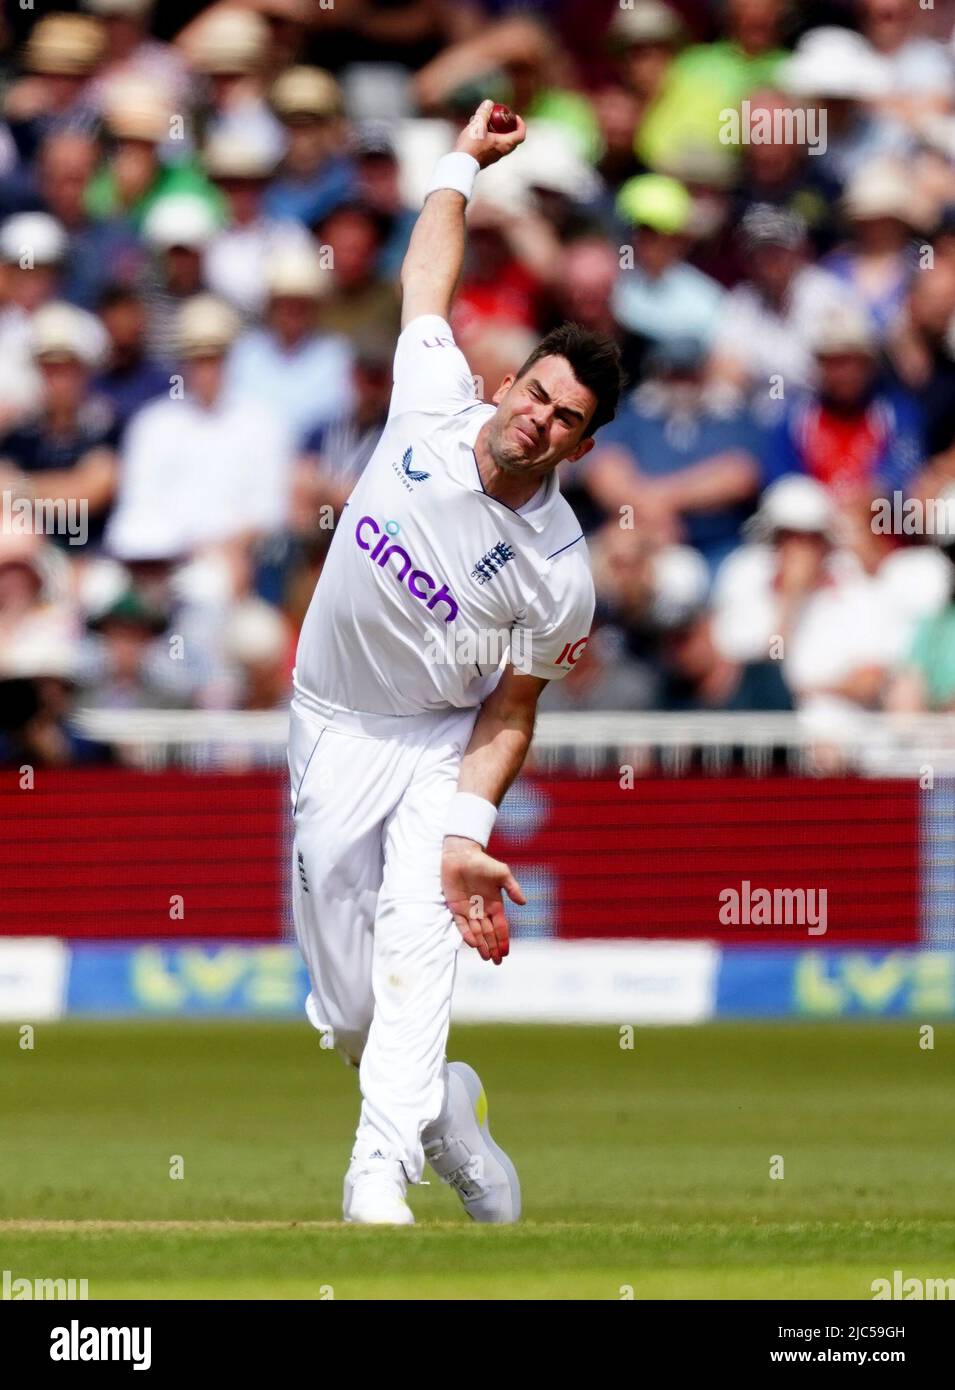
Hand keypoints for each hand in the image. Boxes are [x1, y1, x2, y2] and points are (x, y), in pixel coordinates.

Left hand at [441, 835, 525, 964]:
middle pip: (489, 934)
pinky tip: (473, 944)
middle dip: (494, 948)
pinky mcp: (455, 907)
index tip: (506, 953)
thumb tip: (524, 903)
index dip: (504, 940)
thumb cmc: (483, 862)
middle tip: (497, 962)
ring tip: (486, 958)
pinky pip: (462, 924)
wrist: (461, 855)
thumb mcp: (502, 874)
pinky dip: (467, 934)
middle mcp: (482, 910)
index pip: (501, 927)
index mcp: (495, 905)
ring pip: (476, 933)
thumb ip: (513, 888)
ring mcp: (469, 910)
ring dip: (481, 945)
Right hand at [455, 99, 525, 170]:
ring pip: (502, 144)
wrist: (461, 165)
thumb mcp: (477, 125)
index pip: (521, 135)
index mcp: (505, 144)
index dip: (521, 124)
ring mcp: (494, 158)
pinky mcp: (486, 160)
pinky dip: (491, 139)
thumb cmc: (471, 145)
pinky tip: (480, 133)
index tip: (515, 117)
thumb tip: (489, 103)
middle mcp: (502, 152)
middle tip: (503, 120)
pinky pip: (493, 148)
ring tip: (489, 124)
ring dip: (499, 133)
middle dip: (510, 128)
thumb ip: (484, 112)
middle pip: (513, 140)